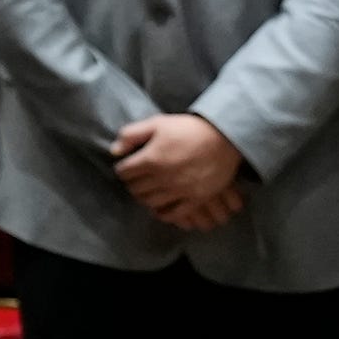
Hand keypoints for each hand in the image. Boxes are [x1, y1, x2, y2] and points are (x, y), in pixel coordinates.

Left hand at [111, 113, 243, 226]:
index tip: (126, 167)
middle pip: (136, 189)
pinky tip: (160, 207)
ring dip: (144, 198)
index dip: (122, 169)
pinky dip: (163, 214)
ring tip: (146, 191)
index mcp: (151, 159)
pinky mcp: (196, 199)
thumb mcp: (156, 124)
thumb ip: (131, 135)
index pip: (124, 173)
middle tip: (135, 180)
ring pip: (151, 203)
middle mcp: (163, 178)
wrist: (223, 138)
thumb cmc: (187, 128)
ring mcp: (180, 191)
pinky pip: (174, 214)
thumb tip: (114, 151)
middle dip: (132, 184)